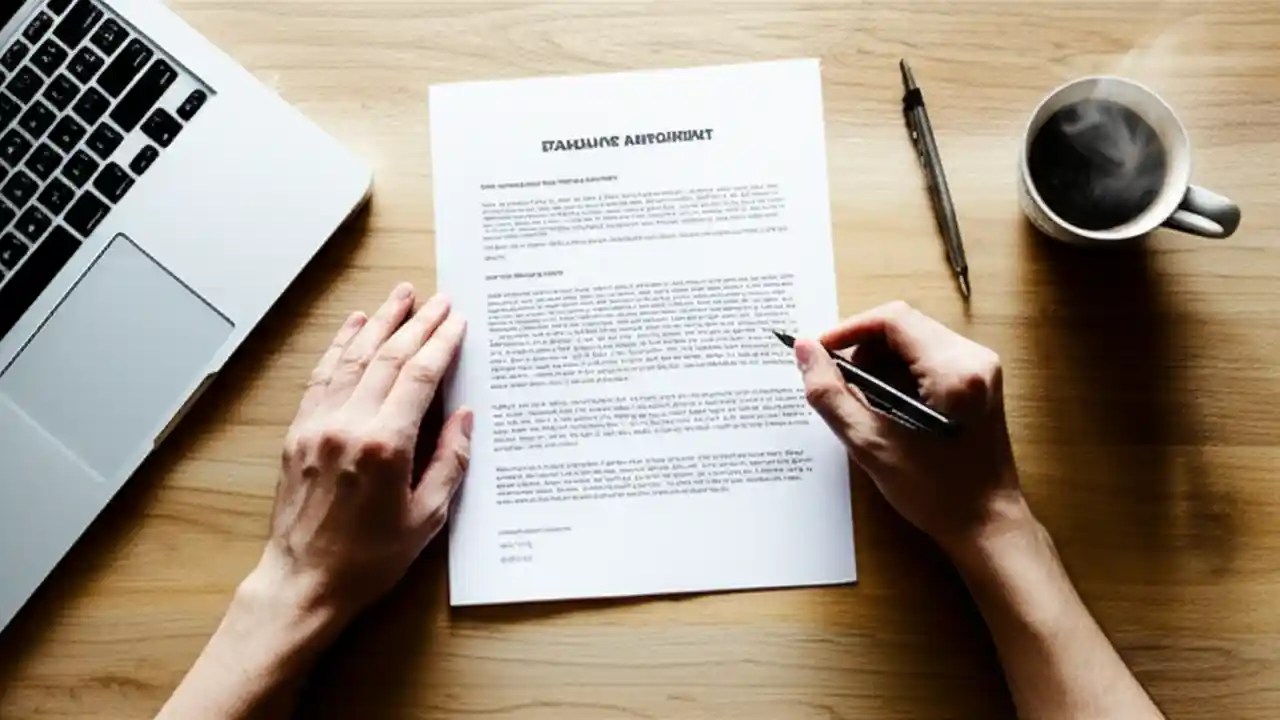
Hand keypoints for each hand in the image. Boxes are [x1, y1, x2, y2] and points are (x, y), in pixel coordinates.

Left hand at [248, 283, 470, 628]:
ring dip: (379, 322)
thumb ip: (450, 461)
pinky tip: (355, 325)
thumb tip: (463, 416)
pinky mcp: (298, 432)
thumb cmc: (369, 559)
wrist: (305, 582)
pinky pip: (322, 376)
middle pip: (388, 358)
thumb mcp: (427, 518)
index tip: (457, 320)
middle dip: (417, 324)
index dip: (441, 343)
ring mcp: (318, 425)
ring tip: (400, 296)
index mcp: (386, 445)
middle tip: (439, 299)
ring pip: (353, 358)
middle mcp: (349, 425)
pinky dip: (340, 346)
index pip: (420, 377)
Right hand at [794, 301, 1024, 556]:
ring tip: (863, 402)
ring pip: (914, 340)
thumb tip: (804, 350)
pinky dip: (899, 372)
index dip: (848, 329)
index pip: (892, 319)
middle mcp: (974, 359)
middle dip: (863, 348)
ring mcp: (981, 368)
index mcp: (954, 370)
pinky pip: (928, 357)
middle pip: (903, 326)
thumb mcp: (870, 444)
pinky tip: (888, 407)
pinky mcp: (979, 380)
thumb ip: (830, 394)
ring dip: (880, 362)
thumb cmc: (935, 493)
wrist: (985, 523)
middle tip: (838, 383)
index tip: (819, 353)